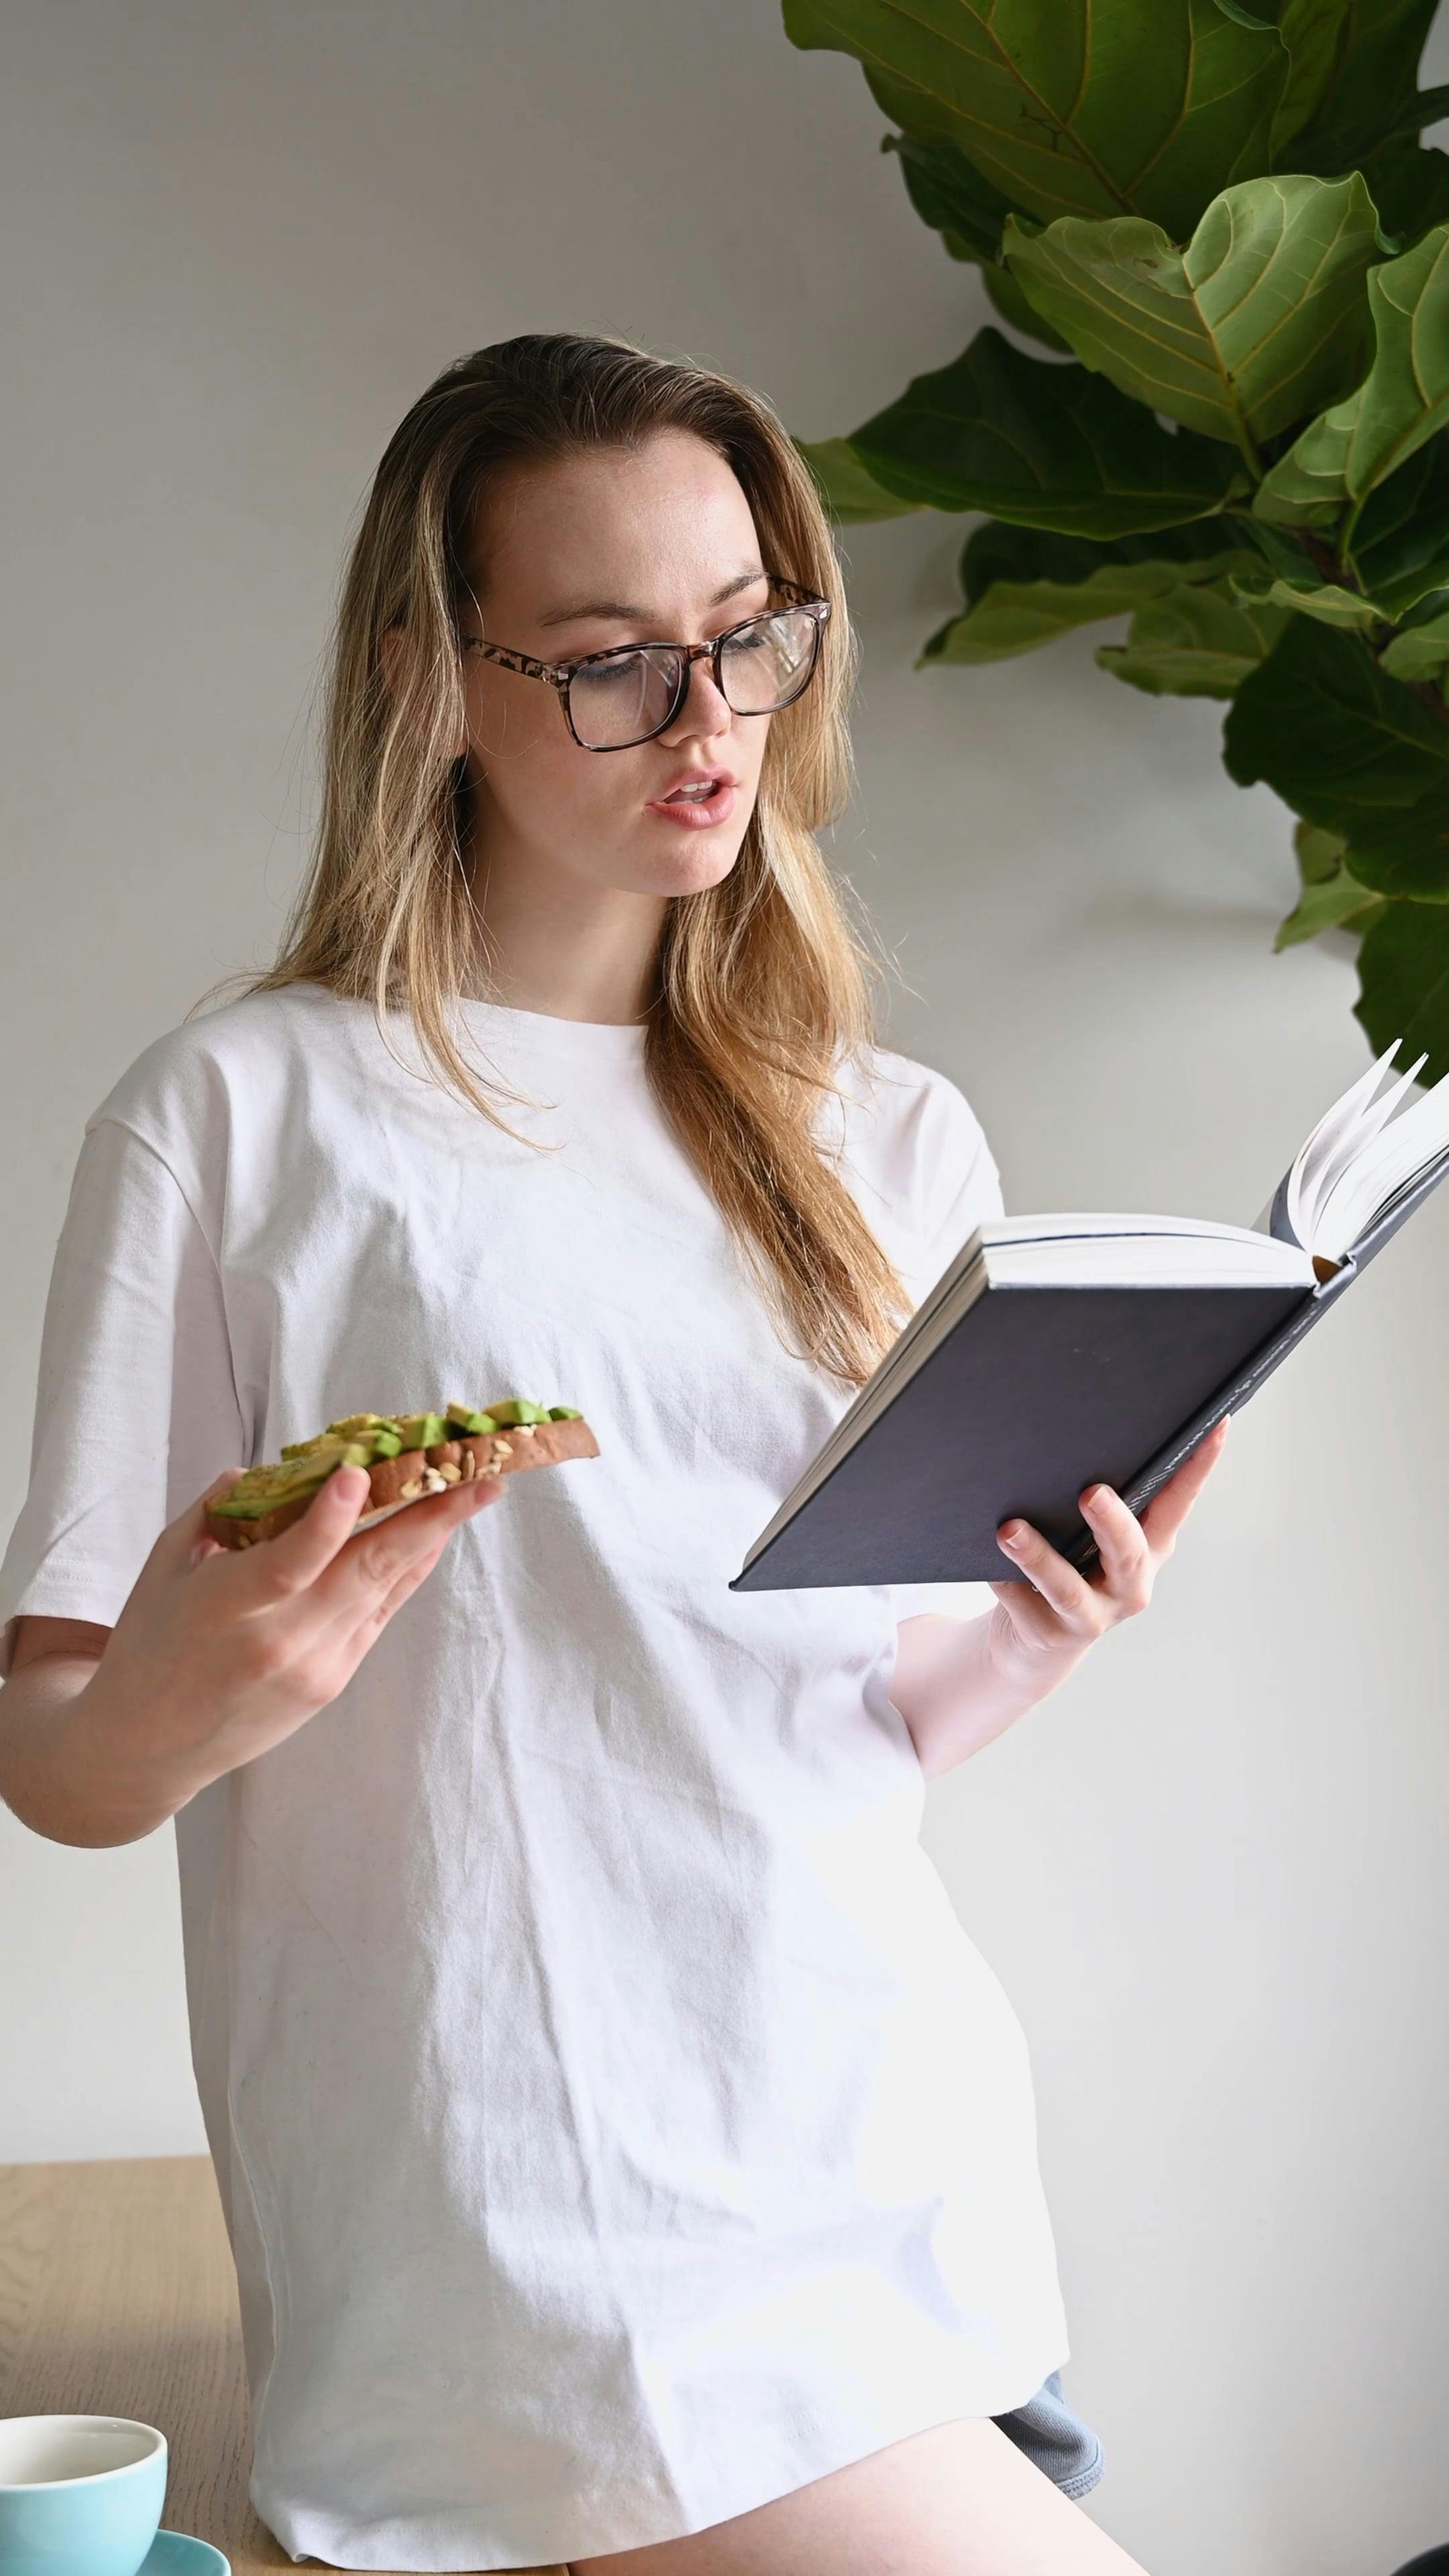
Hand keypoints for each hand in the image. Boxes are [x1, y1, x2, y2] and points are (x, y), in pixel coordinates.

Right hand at [85, 1461, 507, 1811]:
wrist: (147, 1746)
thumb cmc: (150, 1642)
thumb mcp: (165, 1565)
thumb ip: (218, 1511)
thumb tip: (269, 1470)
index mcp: (221, 1610)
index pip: (285, 1564)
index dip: (325, 1520)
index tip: (357, 1474)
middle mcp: (277, 1642)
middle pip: (363, 1573)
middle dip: (429, 1518)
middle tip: (480, 1473)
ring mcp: (314, 1666)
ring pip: (385, 1589)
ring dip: (433, 1537)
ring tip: (477, 1489)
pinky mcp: (333, 1681)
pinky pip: (379, 1612)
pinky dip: (406, 1569)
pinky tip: (432, 1534)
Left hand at [985, 1415, 1230, 1696]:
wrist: (1035, 1642)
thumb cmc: (1069, 1566)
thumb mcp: (1092, 1535)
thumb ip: (1097, 1499)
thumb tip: (1070, 1431)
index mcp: (1149, 1547)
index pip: (1179, 1503)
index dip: (1200, 1467)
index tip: (1216, 1425)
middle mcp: (1129, 1584)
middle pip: (1128, 1552)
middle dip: (1111, 1521)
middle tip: (1091, 1492)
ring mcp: (1092, 1614)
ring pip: (1067, 1588)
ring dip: (1038, 1558)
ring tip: (1010, 1531)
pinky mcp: (1051, 1634)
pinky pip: (1022, 1604)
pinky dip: (1003, 1581)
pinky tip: (985, 1562)